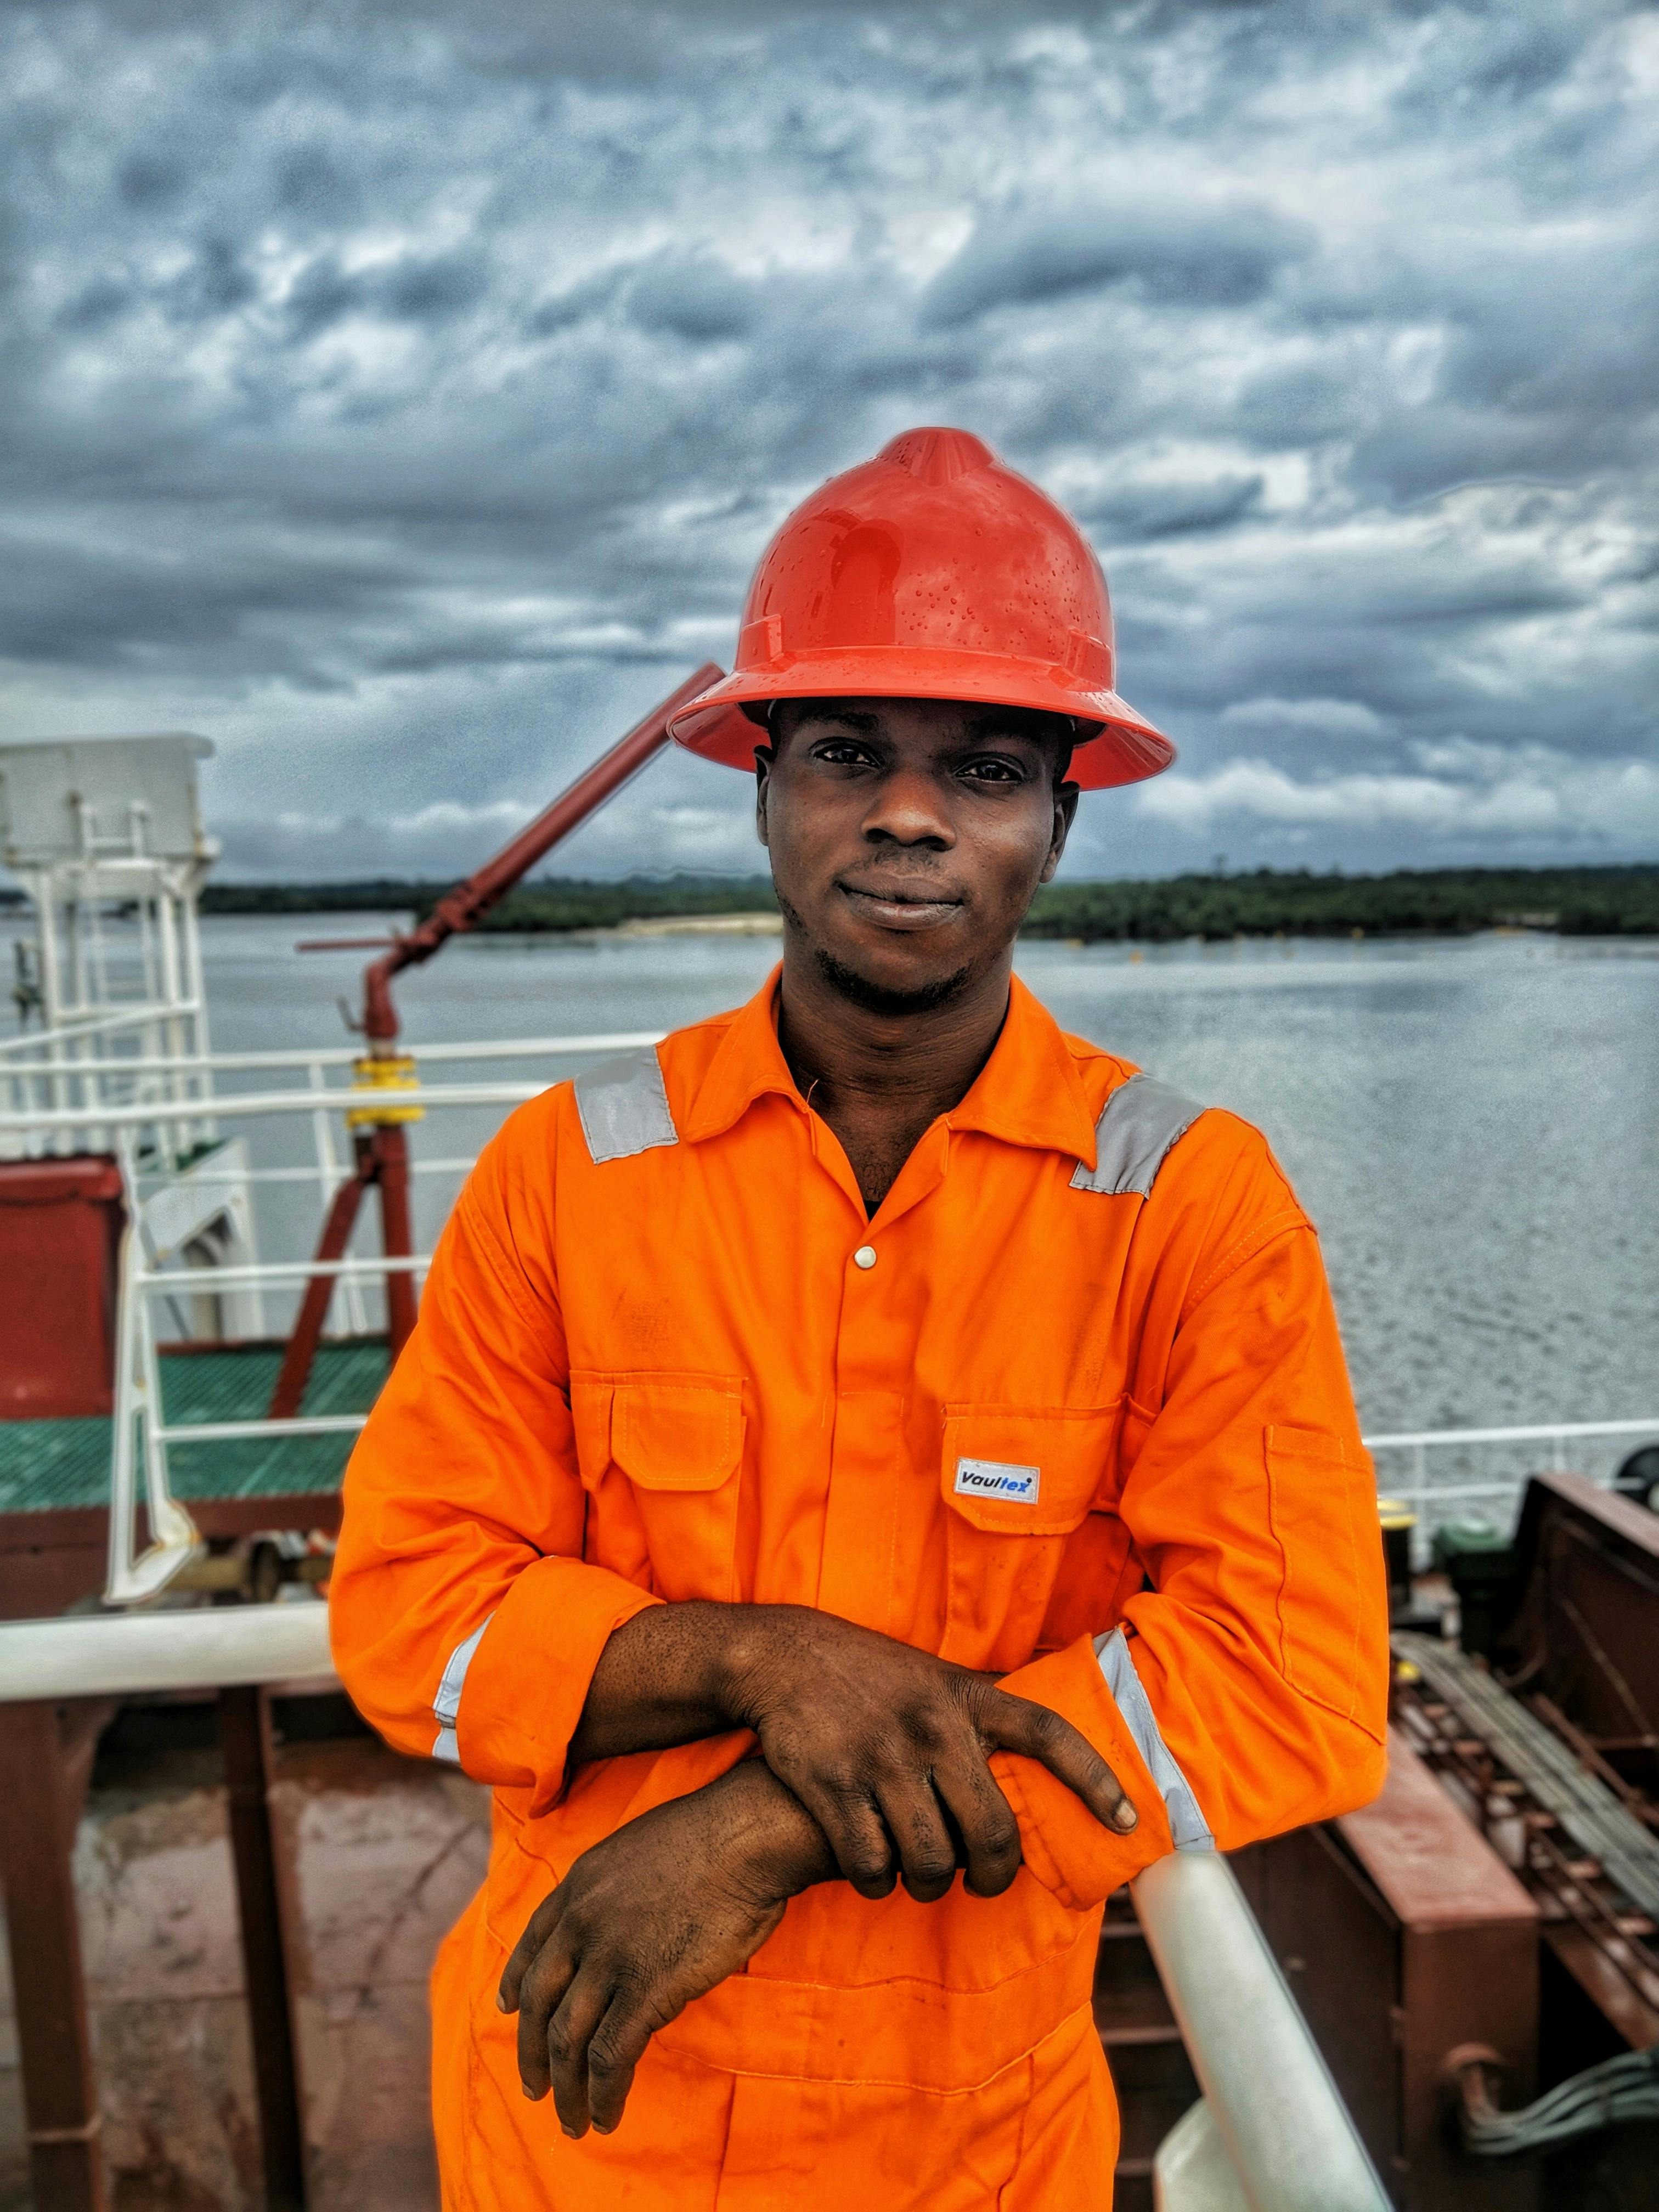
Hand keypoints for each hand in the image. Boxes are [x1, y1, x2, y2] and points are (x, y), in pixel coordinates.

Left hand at [498, 1758, 832, 2138]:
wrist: (745, 1835)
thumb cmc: (712, 1837)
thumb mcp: (637, 1848)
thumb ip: (615, 1889)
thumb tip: (621, 1920)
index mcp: (580, 1885)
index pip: (532, 1944)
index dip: (517, 1982)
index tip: (510, 2010)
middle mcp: (582, 1922)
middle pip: (540, 2004)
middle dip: (531, 2054)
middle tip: (534, 2088)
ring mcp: (610, 1957)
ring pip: (568, 2041)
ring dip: (565, 2089)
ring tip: (573, 2120)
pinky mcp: (647, 1989)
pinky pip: (610, 2057)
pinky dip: (603, 2095)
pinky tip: (606, 2115)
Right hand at [719, 1606, 1134, 1902]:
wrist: (786, 1658)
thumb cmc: (872, 1675)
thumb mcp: (936, 1677)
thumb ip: (983, 1707)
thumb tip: (1045, 1738)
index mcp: (966, 1696)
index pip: (1048, 1734)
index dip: (1094, 1779)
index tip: (1127, 1821)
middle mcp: (932, 1727)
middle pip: (991, 1830)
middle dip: (993, 1874)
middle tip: (984, 1881)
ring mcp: (883, 1757)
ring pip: (931, 1859)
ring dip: (930, 1884)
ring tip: (924, 1878)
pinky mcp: (834, 1785)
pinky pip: (872, 1864)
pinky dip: (878, 1883)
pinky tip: (877, 1874)